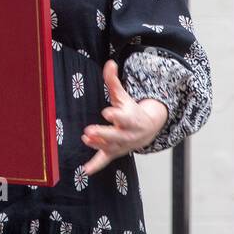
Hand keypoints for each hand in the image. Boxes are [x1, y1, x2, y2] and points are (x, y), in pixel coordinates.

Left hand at [80, 59, 167, 175]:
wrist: (147, 129)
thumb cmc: (131, 110)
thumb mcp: (124, 96)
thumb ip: (114, 81)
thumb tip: (109, 62)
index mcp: (130, 118)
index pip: (123, 118)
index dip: (116, 116)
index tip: (107, 112)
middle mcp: (126, 134)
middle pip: (114, 135)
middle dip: (102, 133)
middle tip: (89, 131)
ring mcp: (120, 145)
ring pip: (108, 146)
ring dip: (97, 144)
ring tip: (86, 139)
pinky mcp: (113, 152)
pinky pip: (105, 160)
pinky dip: (96, 166)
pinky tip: (86, 170)